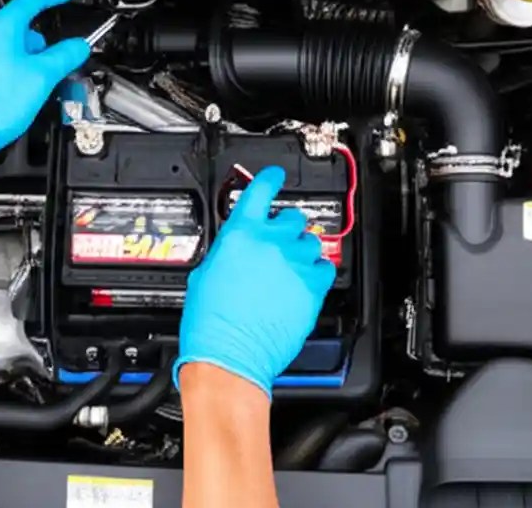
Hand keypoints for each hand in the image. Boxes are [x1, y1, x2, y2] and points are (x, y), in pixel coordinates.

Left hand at [0, 0, 87, 183]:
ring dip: (27, 61)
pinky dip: (11, 71)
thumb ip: (64, 56)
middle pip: (21, 28)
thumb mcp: (41, 78)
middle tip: (57, 61)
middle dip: (42, 45)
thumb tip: (78, 46)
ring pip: (8, 47)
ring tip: (36, 86)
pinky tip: (16, 93)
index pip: (32, 0)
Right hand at [175, 166, 335, 398]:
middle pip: (292, 217)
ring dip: (302, 252)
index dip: (270, 177)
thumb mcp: (206, 273)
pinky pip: (325, 267)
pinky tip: (303, 284)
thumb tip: (239, 248)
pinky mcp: (312, 285)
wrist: (230, 355)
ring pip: (310, 242)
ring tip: (289, 273)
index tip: (275, 175)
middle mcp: (271, 242)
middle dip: (286, 230)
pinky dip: (317, 272)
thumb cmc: (211, 322)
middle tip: (278, 249)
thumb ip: (229, 251)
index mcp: (240, 234)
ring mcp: (295, 262)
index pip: (261, 189)